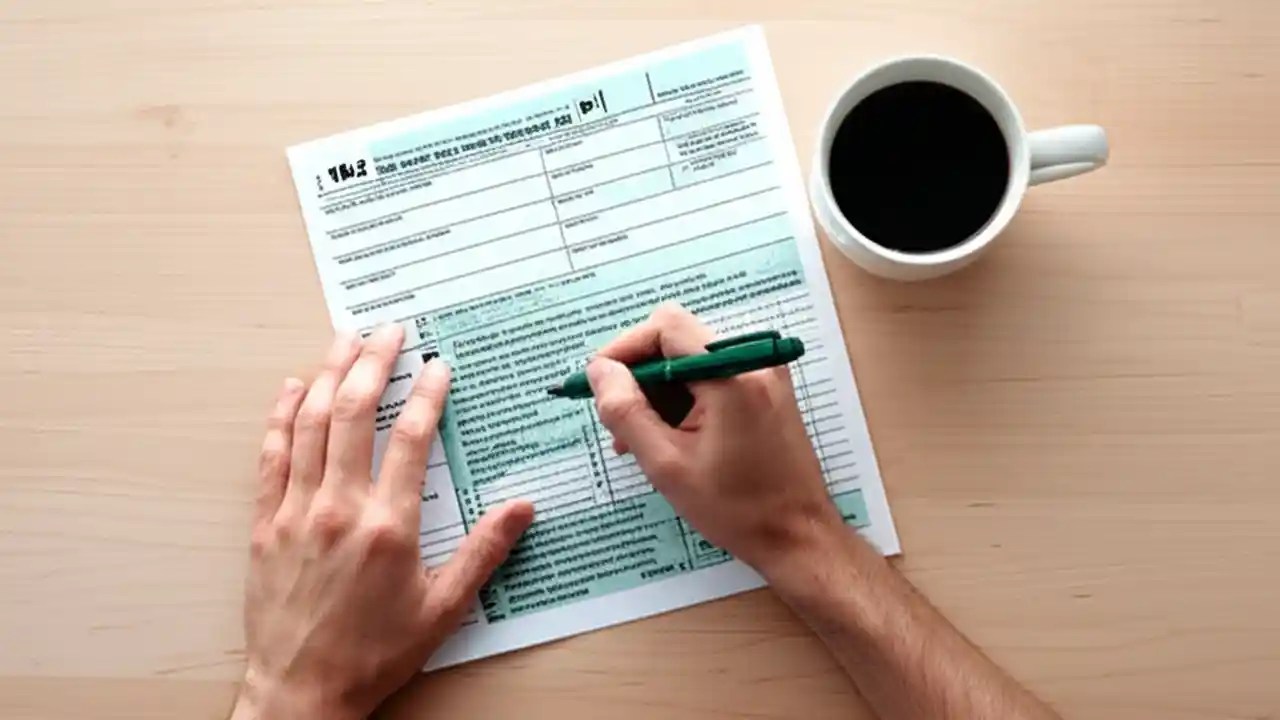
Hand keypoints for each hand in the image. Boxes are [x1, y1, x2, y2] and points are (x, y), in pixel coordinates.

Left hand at [232, 327, 533, 719]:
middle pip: (353, 414)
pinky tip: (289, 391)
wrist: (301, 692)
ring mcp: (295, 513)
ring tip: (344, 341)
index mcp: (388, 526)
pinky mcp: (264, 526)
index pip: (410, 439)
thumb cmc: (374, 655)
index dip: (426, 394)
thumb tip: (522, 508)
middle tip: (389, 331)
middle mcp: (338, 508)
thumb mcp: (443, 609)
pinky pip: (270, 457)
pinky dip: (279, 418)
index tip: (437, 366)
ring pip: (308, 425)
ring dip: (326, 375)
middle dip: (373, 363)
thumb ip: (484, 552)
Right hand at [586, 303, 841, 576]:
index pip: (666, 326)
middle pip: (677, 338)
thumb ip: (626, 411)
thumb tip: (599, 370)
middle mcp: (754, 359)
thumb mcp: (666, 464)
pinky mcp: (766, 388)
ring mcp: (764, 372)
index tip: (598, 382)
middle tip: (616, 420)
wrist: (797, 536)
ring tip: (637, 440)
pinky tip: (668, 436)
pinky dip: (684, 398)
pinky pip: (712, 375)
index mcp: (732, 373)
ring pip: (691, 358)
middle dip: (640, 375)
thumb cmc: (736, 509)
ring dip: (659, 391)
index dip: (623, 349)